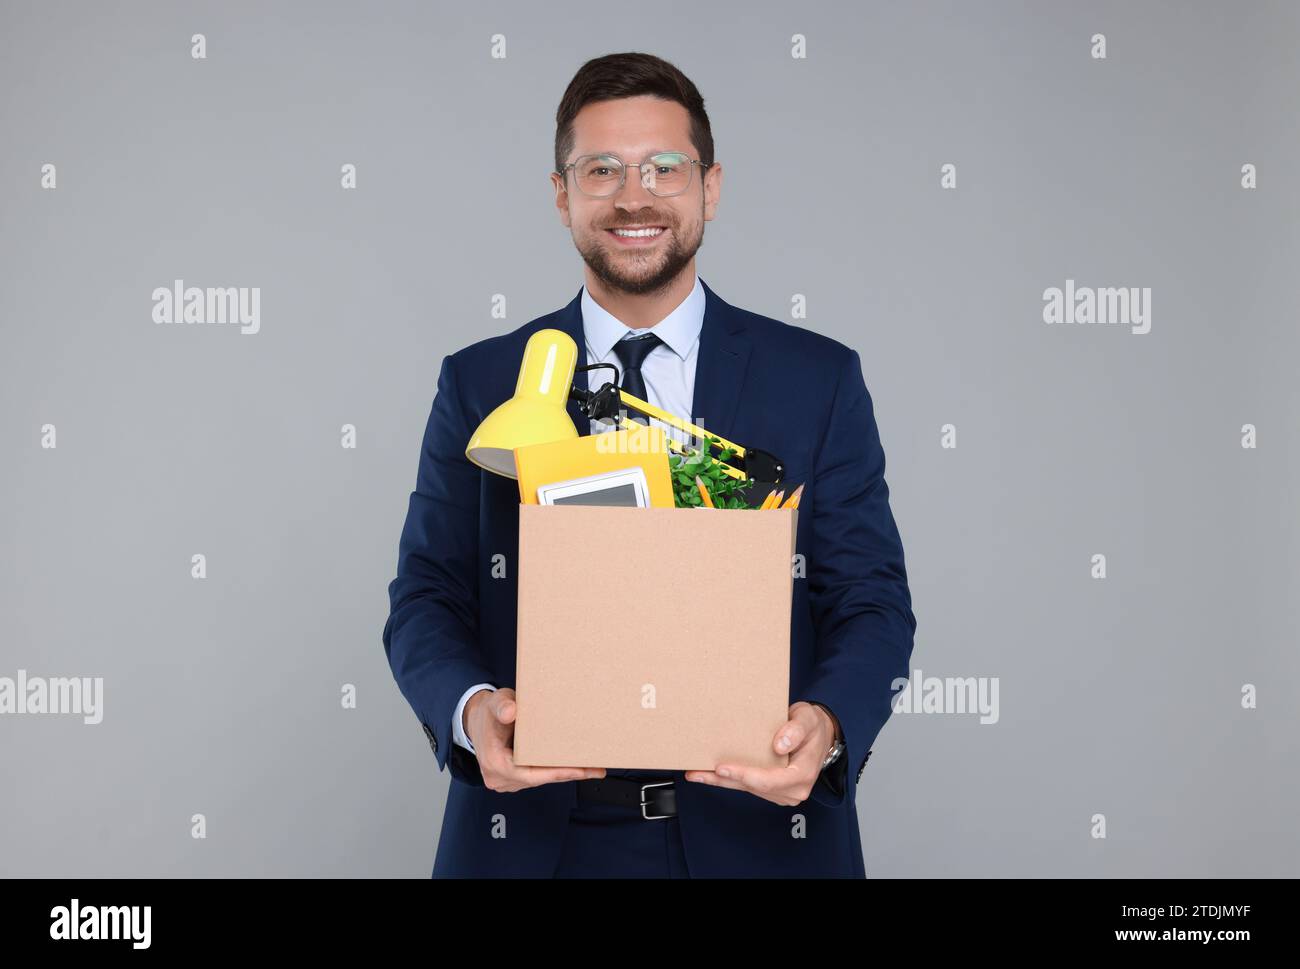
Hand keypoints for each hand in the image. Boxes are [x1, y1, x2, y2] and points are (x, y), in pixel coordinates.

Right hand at [464, 687, 605, 791]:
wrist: (477, 721)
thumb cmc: (489, 713)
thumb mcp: (495, 702)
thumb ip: (503, 705)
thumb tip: (511, 712)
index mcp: (494, 762)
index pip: (530, 774)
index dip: (556, 773)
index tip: (578, 770)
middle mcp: (499, 777)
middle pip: (539, 779)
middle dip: (568, 774)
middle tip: (595, 769)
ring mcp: (506, 781)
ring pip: (539, 779)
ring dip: (563, 773)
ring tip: (591, 767)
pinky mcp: (513, 779)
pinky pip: (536, 777)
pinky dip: (553, 771)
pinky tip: (574, 766)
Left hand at [684, 701, 838, 805]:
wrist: (818, 735)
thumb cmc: (811, 725)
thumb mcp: (808, 719)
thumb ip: (796, 730)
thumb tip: (780, 746)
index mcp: (802, 775)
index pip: (770, 780)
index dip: (745, 775)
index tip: (722, 767)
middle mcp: (792, 790)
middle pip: (752, 787)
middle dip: (724, 780)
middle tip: (697, 773)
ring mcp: (781, 792)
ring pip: (746, 789)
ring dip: (720, 782)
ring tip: (695, 774)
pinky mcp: (770, 790)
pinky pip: (747, 786)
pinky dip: (727, 780)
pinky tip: (708, 775)